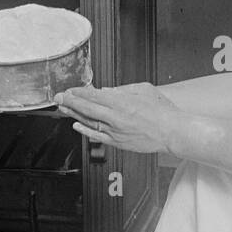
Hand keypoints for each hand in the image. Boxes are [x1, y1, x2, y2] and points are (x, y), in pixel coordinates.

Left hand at [52, 82, 176, 153]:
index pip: (93, 95)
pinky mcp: (118, 142)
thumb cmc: (162, 111)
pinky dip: (85, 130)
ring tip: (63, 108)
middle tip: (58, 97)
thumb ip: (123, 89)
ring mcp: (115, 131)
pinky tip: (76, 125)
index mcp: (122, 102)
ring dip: (74, 114)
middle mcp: (115, 117)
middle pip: (86, 108)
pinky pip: (97, 136)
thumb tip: (106, 91)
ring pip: (89, 122)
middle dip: (70, 102)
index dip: (79, 92)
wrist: (172, 132)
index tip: (70, 89)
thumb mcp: (144, 89)